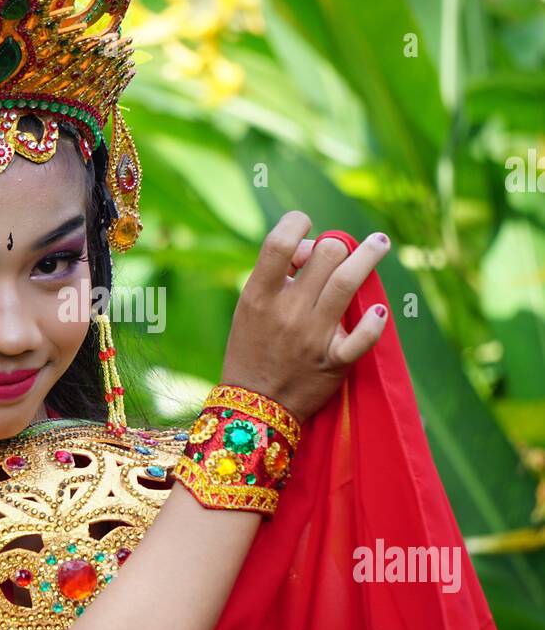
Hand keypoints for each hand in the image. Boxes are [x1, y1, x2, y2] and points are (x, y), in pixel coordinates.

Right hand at [220, 211, 390, 424]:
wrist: (253, 407)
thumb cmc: (252, 349)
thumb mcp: (249, 308)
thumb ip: (276, 276)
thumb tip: (311, 248)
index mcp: (259, 296)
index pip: (279, 242)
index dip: (297, 222)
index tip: (306, 222)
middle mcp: (287, 312)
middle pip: (326, 254)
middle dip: (338, 243)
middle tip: (343, 248)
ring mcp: (312, 337)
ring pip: (349, 281)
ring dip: (370, 256)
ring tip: (380, 243)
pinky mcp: (334, 362)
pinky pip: (363, 336)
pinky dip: (376, 321)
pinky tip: (380, 310)